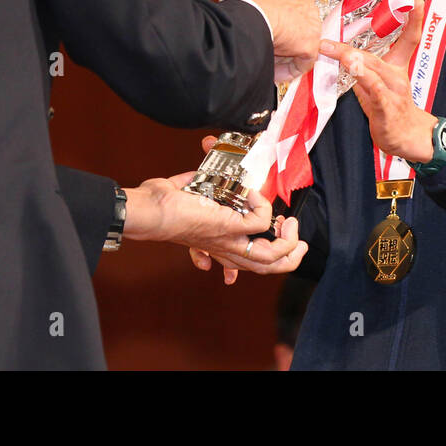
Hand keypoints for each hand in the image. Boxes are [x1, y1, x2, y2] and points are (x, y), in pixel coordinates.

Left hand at [123, 155, 307, 284]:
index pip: (240, 264)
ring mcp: (229, 241)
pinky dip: (264, 207)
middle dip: (289, 257)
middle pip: (266, 268)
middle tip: (296, 239)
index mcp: (214, 244)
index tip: (263, 243)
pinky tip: (256, 195)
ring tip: (289, 223)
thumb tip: (194, 177)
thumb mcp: (181, 198)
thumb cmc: (157, 207)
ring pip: (270, 258)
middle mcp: (224, 248)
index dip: (256, 261)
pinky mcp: (229, 227)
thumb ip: (191, 189)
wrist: (149, 212)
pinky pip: (262, 223)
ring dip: (288, 242)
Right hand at [223, 0, 320, 81]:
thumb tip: (246, 10)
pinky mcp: (310, 42)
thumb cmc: (242, 3)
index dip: (280, 21)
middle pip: (298, 23)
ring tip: (269, 65)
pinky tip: (276, 73)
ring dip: (287, 56)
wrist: (249, 15)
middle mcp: (304, 0)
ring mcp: (311, 21)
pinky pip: (302, 61)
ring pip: (301, 43)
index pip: (290, 5)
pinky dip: (290, 70)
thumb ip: (254, 2)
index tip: (270, 31)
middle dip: (286, 39)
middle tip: (270, 51)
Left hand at [317, 0, 436, 163]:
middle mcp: (396, 77)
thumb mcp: (376, 86)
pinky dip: (366, 81)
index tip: (418, 2)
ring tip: (336, 51)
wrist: (409, 138)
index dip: (414, 20)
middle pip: (375, 55)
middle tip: (328, 38)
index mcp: (397, 68)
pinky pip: (376, 92)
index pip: (409, 40)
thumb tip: (344, 57)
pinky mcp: (388, 108)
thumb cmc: (392, 110)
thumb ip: (362, 70)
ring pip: (372, 71)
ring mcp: (393, 92)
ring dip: (352, 60)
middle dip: (349, 46)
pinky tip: (355, 73)